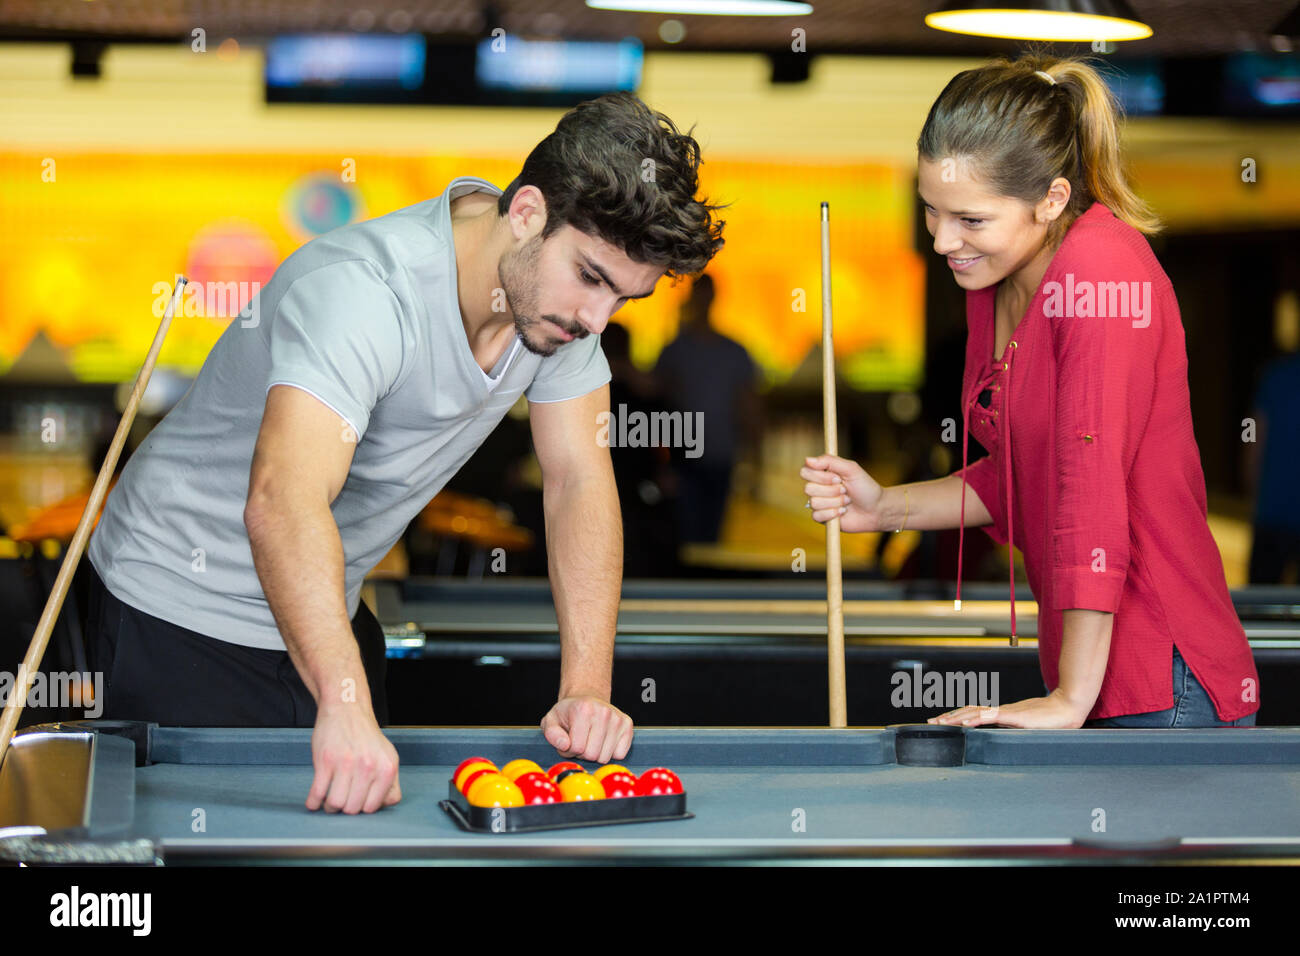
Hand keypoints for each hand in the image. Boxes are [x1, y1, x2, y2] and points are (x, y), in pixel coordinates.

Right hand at [307, 702, 400, 812]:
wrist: (347, 709)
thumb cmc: (366, 737)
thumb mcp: (387, 757)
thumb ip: (390, 783)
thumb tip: (385, 805)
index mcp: (387, 768)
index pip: (373, 807)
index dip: (363, 807)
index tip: (357, 801)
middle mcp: (369, 767)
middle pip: (353, 809)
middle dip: (345, 808)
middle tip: (342, 798)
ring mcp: (346, 764)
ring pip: (335, 804)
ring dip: (329, 807)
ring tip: (329, 799)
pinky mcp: (325, 760)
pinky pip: (317, 793)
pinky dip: (313, 802)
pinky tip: (314, 801)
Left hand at [541, 695, 633, 764]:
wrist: (587, 698)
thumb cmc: (569, 713)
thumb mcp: (551, 720)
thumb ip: (551, 734)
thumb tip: (564, 745)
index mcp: (583, 709)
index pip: (577, 748)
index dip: (569, 750)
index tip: (568, 740)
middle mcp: (603, 712)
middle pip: (592, 755)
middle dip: (582, 753)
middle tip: (580, 740)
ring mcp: (618, 719)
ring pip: (605, 758)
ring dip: (596, 753)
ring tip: (590, 739)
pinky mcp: (628, 725)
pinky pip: (619, 755)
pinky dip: (610, 752)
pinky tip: (603, 740)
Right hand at [801, 454, 882, 532]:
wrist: (876, 509)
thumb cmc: (865, 487)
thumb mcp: (850, 469)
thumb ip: (829, 461)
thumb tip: (807, 459)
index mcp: (822, 473)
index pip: (805, 471)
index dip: (820, 476)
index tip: (838, 478)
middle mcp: (818, 487)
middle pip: (808, 488)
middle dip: (831, 490)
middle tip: (845, 490)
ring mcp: (819, 503)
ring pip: (814, 502)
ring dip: (835, 502)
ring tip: (847, 501)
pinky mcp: (822, 518)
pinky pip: (817, 515)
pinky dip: (833, 513)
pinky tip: (843, 512)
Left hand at [929, 690, 1087, 728]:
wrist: (1067, 709)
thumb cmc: (1051, 721)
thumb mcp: (1026, 728)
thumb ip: (1013, 731)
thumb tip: (1001, 740)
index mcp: (1002, 714)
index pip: (974, 713)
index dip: (957, 717)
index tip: (942, 722)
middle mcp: (1000, 711)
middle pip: (969, 712)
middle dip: (949, 717)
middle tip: (931, 723)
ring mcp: (1006, 712)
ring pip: (975, 713)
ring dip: (957, 718)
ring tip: (941, 724)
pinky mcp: (1014, 716)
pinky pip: (991, 717)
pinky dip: (976, 720)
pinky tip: (965, 725)